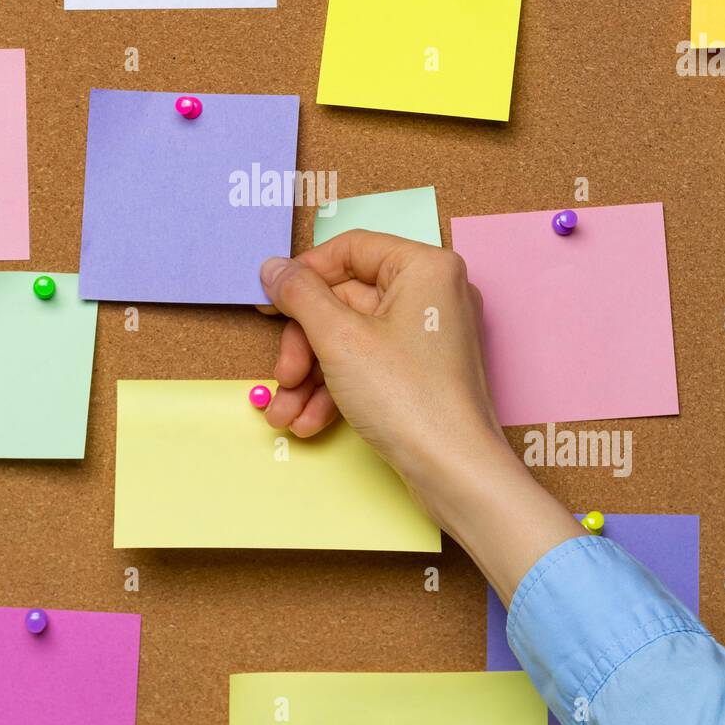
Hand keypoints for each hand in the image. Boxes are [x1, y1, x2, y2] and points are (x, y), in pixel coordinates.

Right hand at [259, 230, 582, 601]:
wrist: (455, 473)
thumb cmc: (408, 397)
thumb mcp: (338, 338)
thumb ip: (300, 295)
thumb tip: (273, 267)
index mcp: (424, 267)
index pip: (349, 250)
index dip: (303, 276)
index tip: (269, 303)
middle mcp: (432, 294)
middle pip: (344, 301)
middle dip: (303, 346)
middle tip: (283, 377)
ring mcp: (429, 335)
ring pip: (350, 339)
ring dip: (312, 376)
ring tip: (285, 414)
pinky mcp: (423, 372)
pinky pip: (368, 365)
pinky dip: (336, 390)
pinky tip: (309, 422)